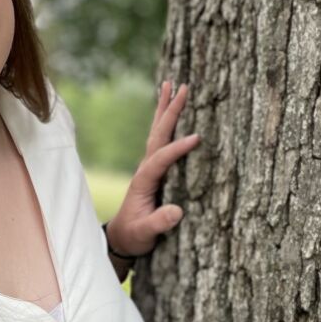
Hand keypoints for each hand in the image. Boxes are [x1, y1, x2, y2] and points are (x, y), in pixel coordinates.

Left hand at [105, 79, 199, 258]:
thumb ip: (159, 223)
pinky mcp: (154, 169)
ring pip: (157, 132)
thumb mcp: (146, 233)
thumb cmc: (135, 235)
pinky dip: (165, 121)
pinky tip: (169, 108)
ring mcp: (149, 166)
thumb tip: (176, 212)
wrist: (123, 237)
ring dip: (164, 108)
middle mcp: (145, 168)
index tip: (197, 138)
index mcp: (144, 181)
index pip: (162, 158)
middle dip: (169, 111)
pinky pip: (161, 139)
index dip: (178, 148)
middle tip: (181, 87)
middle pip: (158, 134)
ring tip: (170, 84)